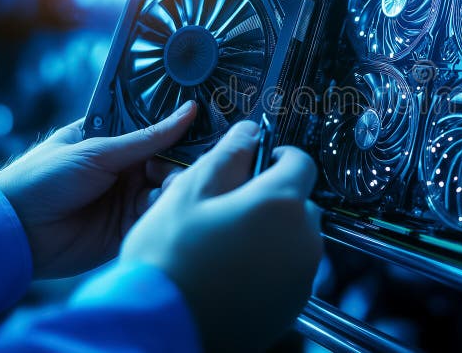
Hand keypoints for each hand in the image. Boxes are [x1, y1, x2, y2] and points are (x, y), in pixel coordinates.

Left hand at [0, 101, 196, 277]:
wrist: (16, 231)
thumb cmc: (46, 178)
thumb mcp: (99, 150)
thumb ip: (148, 137)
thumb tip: (190, 111)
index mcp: (113, 142)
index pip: (156, 131)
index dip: (179, 129)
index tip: (206, 123)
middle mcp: (123, 169)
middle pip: (167, 160)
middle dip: (180, 160)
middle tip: (192, 160)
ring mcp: (127, 199)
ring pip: (166, 187)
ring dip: (173, 184)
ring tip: (170, 184)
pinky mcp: (128, 228)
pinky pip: (156, 215)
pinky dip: (163, 209)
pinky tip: (164, 203)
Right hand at [121, 120, 322, 352]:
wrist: (159, 330)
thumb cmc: (168, 262)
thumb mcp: (190, 191)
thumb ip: (228, 154)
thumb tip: (248, 132)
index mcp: (281, 205)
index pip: (301, 161)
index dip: (276, 155)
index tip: (257, 162)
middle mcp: (302, 240)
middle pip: (298, 201)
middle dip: (270, 197)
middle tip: (229, 206)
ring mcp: (301, 277)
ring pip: (294, 237)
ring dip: (270, 232)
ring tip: (224, 243)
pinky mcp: (292, 305)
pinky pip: (288, 270)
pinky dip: (269, 264)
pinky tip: (231, 270)